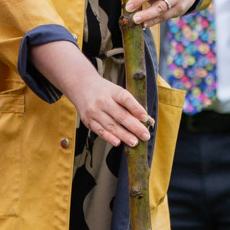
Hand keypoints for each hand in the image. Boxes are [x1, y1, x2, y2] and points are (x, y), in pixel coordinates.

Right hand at [30, 41, 151, 146]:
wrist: (81, 86)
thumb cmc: (105, 91)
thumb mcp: (118, 92)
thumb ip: (132, 106)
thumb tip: (149, 121)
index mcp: (113, 91)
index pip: (126, 99)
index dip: (137, 109)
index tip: (146, 118)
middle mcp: (103, 101)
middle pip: (120, 115)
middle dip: (134, 127)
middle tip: (145, 136)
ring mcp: (94, 111)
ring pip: (111, 126)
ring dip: (124, 135)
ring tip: (135, 142)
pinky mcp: (88, 120)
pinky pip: (100, 131)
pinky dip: (109, 137)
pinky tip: (118, 142)